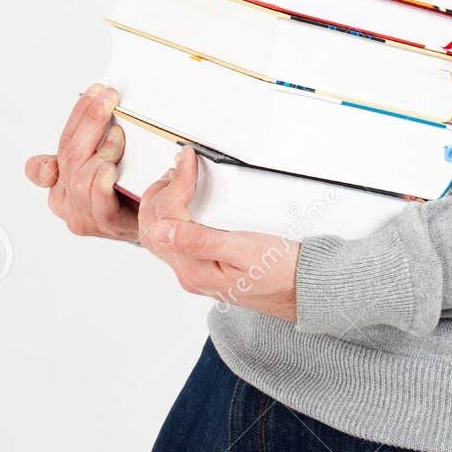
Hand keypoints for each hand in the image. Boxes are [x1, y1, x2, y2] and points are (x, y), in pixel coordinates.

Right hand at [24, 83, 138, 243]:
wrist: (152, 221)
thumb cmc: (126, 188)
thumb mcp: (104, 158)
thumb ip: (92, 138)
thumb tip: (98, 98)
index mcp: (56, 181)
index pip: (53, 143)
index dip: (73, 119)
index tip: (95, 91)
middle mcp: (63, 200)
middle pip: (69, 154)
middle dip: (89, 121)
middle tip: (109, 97)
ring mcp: (82, 215)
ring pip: (80, 179)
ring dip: (101, 152)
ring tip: (118, 135)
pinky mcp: (106, 224)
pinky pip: (100, 202)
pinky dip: (103, 182)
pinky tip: (110, 168)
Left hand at [138, 144, 298, 321]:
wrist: (299, 290)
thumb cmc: (279, 272)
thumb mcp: (244, 249)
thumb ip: (201, 241)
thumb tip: (162, 230)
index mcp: (195, 269)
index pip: (169, 218)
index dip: (176, 183)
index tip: (187, 160)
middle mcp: (189, 273)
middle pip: (153, 227)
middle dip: (161, 191)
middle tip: (179, 167)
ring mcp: (193, 271)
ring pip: (157, 235)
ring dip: (160, 204)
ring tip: (176, 180)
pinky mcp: (200, 267)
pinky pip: (172, 240)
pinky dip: (170, 215)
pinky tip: (182, 204)